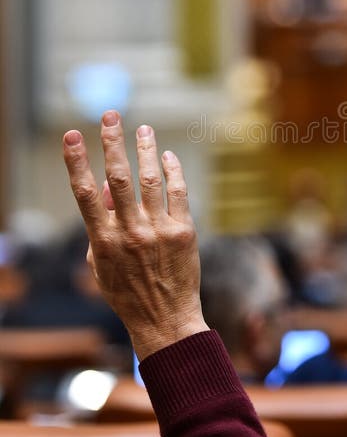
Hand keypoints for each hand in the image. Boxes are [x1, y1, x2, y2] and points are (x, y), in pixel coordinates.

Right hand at [63, 111, 208, 359]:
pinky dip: (172, 171)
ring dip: (146, 150)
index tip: (72, 136)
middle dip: (113, 143)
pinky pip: (178, 193)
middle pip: (118, 178)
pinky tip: (167, 157)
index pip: (85, 194)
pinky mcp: (184, 232)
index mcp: (103, 241)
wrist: (165, 321)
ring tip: (143, 129)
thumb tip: (108, 190)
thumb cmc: (128, 292)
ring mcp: (159, 231)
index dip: (77, 162)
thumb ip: (101, 226)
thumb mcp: (101, 265)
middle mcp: (130, 232)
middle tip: (111, 116)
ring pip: (151, 180)